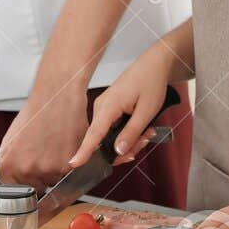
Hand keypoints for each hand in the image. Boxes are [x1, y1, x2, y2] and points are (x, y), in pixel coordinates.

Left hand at [0, 81, 89, 188]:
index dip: (24, 187)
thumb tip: (14, 183)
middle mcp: (26, 170)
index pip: (14, 192)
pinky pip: (68, 173)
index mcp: (7, 165)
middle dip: (41, 177)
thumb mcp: (12, 140)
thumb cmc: (36, 114)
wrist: (56, 97)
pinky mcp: (67, 165)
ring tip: (54, 146)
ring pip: (54, 181)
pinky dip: (69, 162)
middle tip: (44, 154)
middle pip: (37, 188)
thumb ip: (12, 165)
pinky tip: (63, 145)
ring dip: (56, 170)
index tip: (29, 183)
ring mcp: (47, 169)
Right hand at [68, 48, 174, 168]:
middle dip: (124, 149)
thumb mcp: (147, 111)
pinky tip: (143, 130)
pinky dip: (127, 134)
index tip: (74, 164)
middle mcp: (101, 107)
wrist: (154, 64)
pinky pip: (114, 129)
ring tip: (148, 133)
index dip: (84, 151)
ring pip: (111, 137)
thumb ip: (131, 132)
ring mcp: (105, 108)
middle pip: (104, 141)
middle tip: (145, 141)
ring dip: (129, 141)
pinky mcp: (110, 109)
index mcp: (108, 106)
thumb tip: (118, 151)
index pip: (94, 134)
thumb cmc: (150, 82)